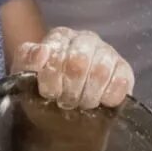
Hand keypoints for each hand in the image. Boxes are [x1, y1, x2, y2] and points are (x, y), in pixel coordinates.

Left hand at [14, 26, 132, 109]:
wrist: (64, 113)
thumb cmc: (45, 91)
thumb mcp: (26, 76)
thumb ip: (27, 60)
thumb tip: (42, 52)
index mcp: (61, 37)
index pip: (55, 49)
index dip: (50, 76)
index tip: (47, 93)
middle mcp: (86, 39)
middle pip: (78, 61)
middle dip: (69, 90)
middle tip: (65, 102)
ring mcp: (108, 53)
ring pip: (100, 71)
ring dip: (87, 96)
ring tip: (82, 105)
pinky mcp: (125, 71)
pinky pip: (121, 81)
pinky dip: (108, 97)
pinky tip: (101, 102)